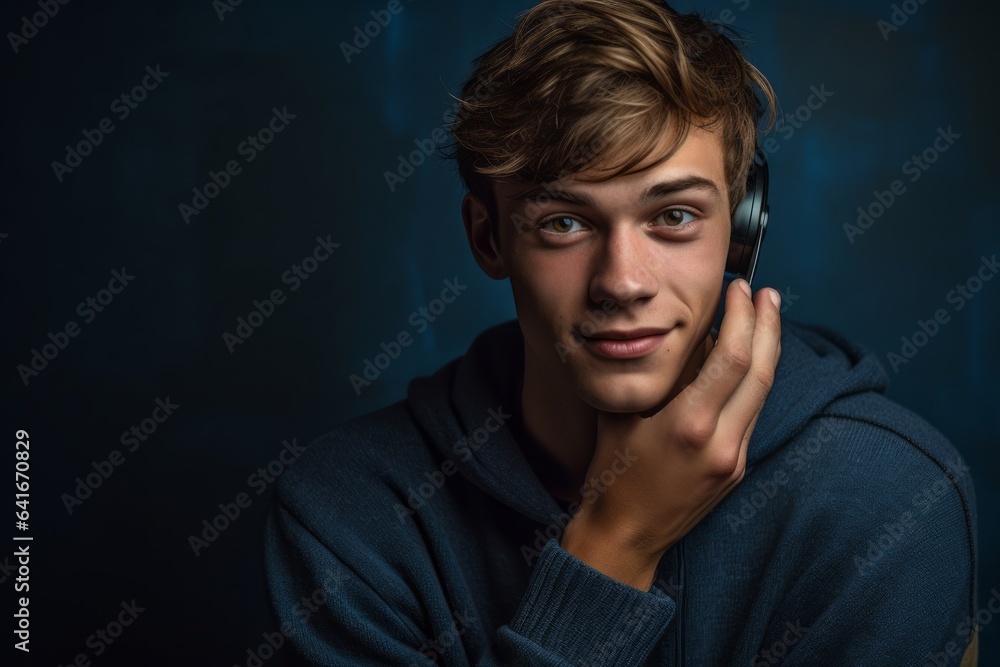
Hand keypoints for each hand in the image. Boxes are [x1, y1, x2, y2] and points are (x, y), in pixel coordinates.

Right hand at [560, 279, 781, 589]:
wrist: (624, 535)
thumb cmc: (612, 474)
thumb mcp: (625, 415)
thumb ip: (660, 379)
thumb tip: (693, 340)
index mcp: (689, 425)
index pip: (733, 358)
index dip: (742, 317)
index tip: (740, 289)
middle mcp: (721, 443)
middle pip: (762, 372)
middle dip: (768, 326)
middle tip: (767, 294)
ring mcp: (734, 459)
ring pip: (762, 393)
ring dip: (767, 352)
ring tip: (764, 318)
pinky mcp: (737, 470)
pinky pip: (751, 415)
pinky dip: (752, 382)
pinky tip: (745, 363)